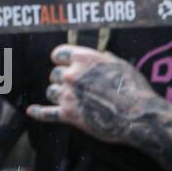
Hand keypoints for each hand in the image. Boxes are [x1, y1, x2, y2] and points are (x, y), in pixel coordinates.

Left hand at [25, 45, 155, 143]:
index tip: (65, 65)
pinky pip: (47, 113)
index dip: (62, 60)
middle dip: (63, 80)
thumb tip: (89, 56)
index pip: (58, 54)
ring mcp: (68, 95)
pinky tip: (31, 111)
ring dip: (59, 95)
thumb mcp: (118, 64)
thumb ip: (98, 58)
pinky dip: (39, 112)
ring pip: (51, 92)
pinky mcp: (69, 115)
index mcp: (82, 59)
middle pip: (54, 74)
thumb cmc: (134, 89)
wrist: (139, 116)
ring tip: (75, 100)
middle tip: (80, 88)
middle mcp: (71, 75)